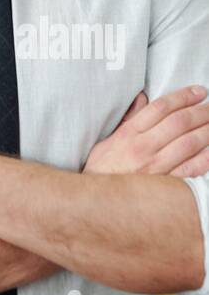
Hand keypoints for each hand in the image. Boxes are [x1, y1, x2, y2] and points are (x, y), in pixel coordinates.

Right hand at [85, 85, 208, 177]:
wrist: (97, 202)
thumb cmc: (102, 170)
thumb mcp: (108, 140)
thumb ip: (128, 119)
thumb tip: (143, 98)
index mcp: (129, 134)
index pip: (161, 108)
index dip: (183, 96)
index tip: (198, 91)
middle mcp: (143, 148)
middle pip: (178, 123)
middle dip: (199, 111)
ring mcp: (156, 168)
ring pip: (188, 143)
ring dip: (206, 130)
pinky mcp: (165, 186)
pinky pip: (190, 169)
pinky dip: (205, 158)